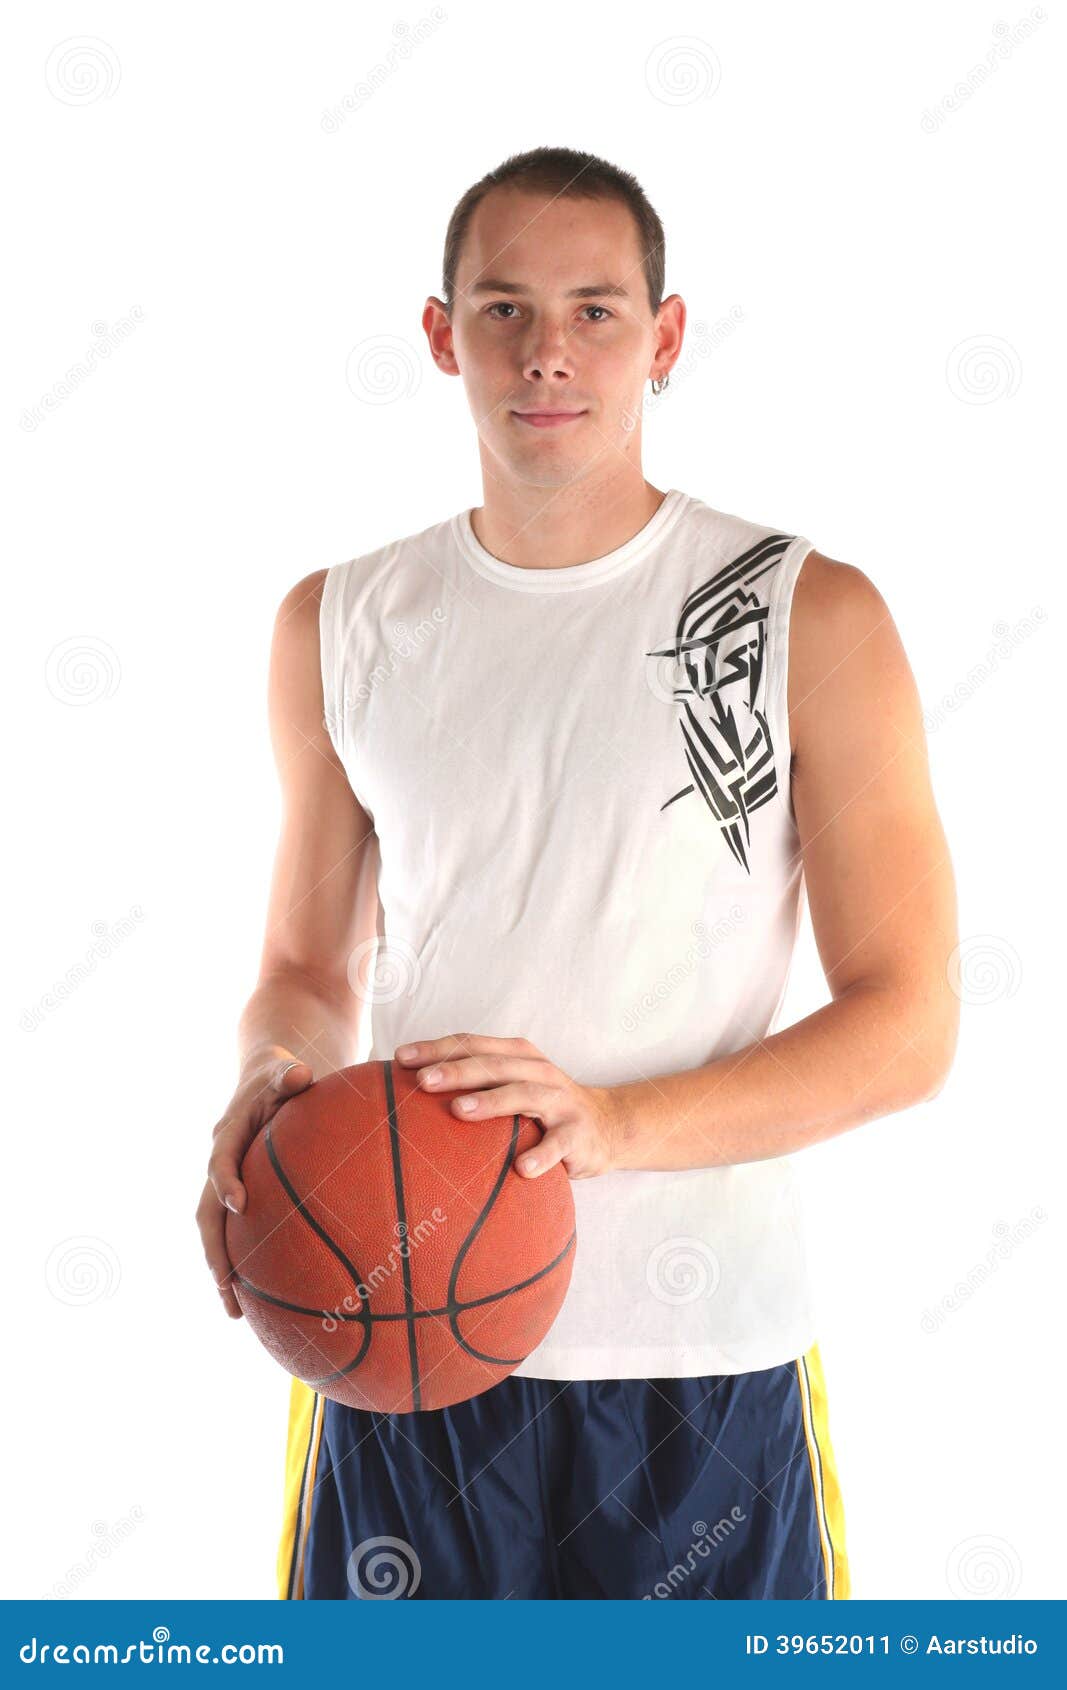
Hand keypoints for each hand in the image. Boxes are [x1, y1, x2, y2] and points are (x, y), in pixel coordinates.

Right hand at [195, 1048, 313, 1316]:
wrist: (268, 1077)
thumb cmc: (281, 1074)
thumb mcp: (285, 1068)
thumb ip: (290, 1074)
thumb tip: (302, 1074)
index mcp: (228, 1134)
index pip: (220, 1161)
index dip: (225, 1183)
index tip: (238, 1206)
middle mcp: (220, 1164)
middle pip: (206, 1214)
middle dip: (214, 1252)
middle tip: (226, 1288)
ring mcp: (227, 1183)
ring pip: (216, 1233)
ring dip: (222, 1271)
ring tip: (237, 1314)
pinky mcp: (241, 1195)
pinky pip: (238, 1234)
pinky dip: (244, 1263)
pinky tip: (265, 1298)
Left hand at [394, 1034, 620, 1179]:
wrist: (607, 1126)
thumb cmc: (543, 1107)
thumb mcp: (513, 1085)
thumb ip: (474, 1083)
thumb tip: (408, 1089)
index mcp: (519, 1056)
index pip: (473, 1045)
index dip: (437, 1048)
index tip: (400, 1059)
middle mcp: (539, 1072)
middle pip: (494, 1065)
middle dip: (457, 1070)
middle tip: (422, 1081)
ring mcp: (560, 1102)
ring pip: (523, 1095)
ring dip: (491, 1102)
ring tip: (458, 1111)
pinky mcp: (577, 1135)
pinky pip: (558, 1145)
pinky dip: (541, 1155)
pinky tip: (520, 1169)